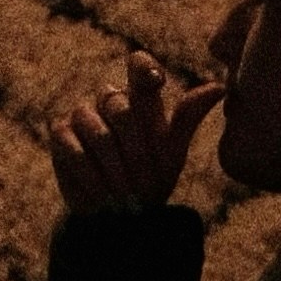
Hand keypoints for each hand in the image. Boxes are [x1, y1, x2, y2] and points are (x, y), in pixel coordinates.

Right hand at [46, 64, 220, 219]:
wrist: (123, 215)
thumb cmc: (152, 177)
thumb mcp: (173, 150)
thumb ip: (188, 116)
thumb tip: (220, 87)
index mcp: (139, 98)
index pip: (139, 66)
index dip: (144, 68)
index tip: (156, 81)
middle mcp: (109, 100)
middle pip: (121, 108)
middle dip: (137, 152)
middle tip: (148, 185)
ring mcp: (82, 116)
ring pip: (99, 132)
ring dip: (116, 169)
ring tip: (128, 196)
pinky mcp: (60, 135)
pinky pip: (74, 149)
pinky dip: (92, 177)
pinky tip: (104, 196)